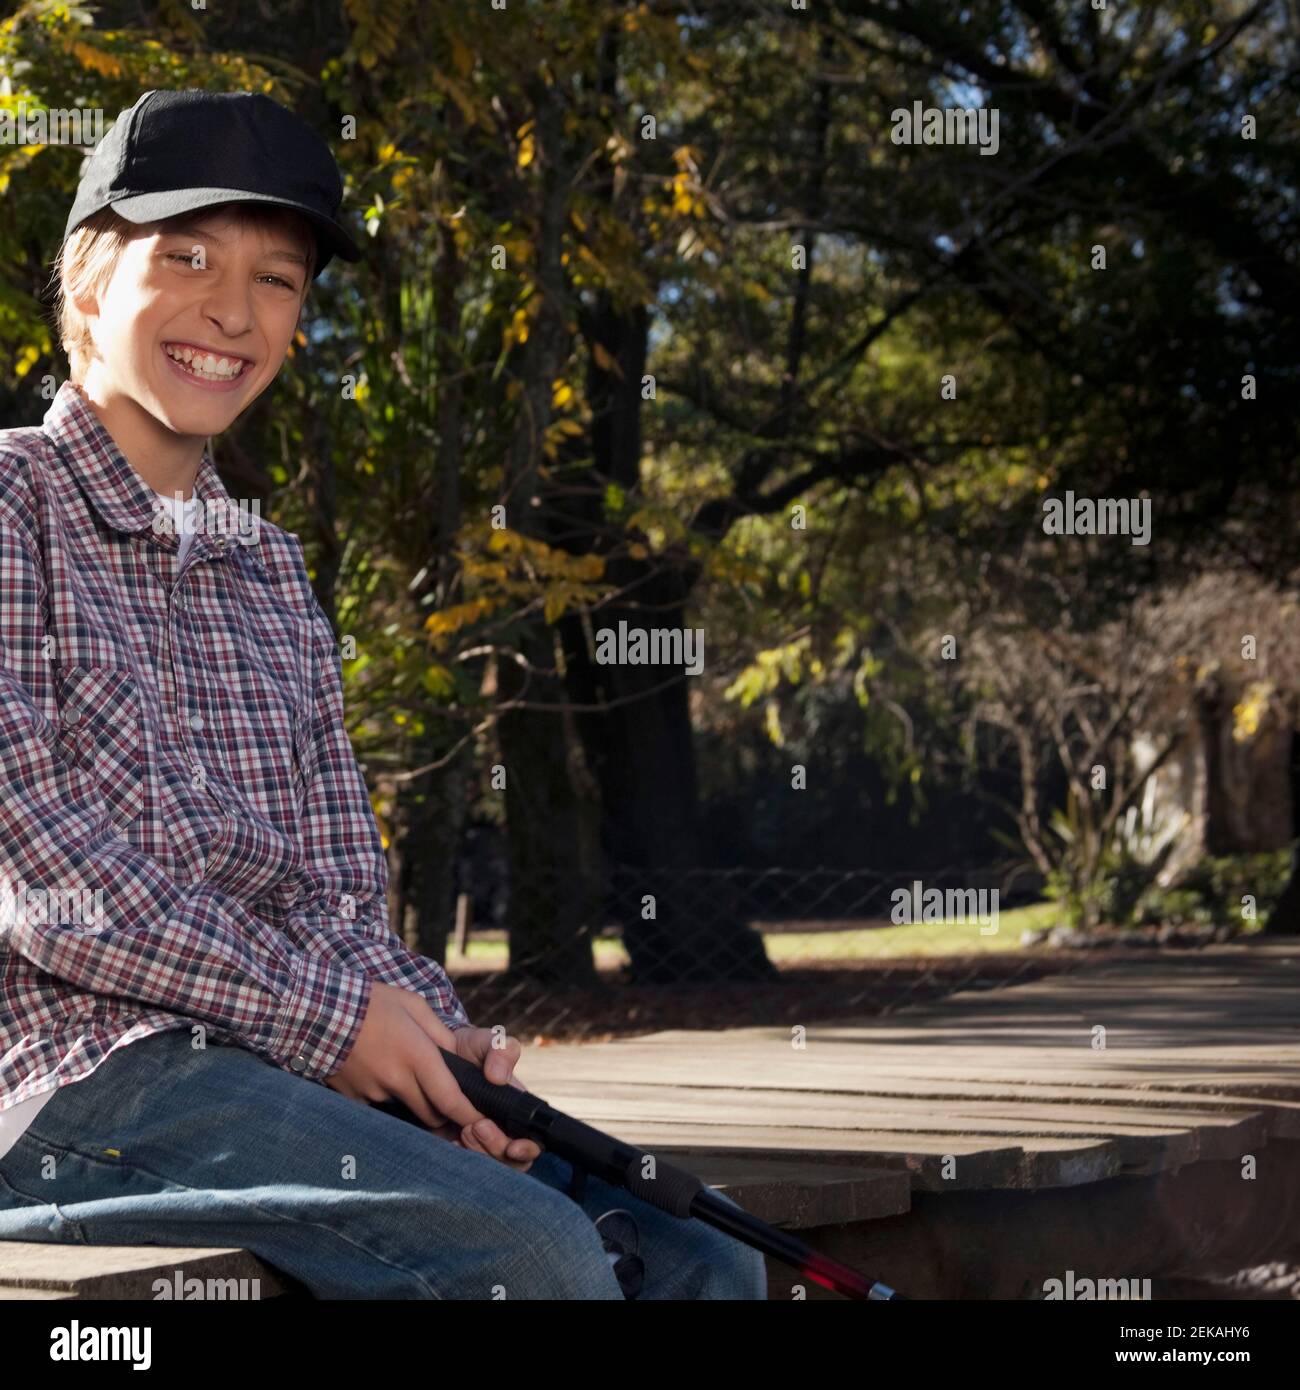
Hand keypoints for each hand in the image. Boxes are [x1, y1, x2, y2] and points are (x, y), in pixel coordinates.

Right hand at [324, 983, 539, 1172]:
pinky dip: (386, 1096)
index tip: (482, 1121)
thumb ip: (439, 1034)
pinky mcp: (354, 1100)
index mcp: (416, 1055)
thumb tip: (456, 1056)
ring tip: (401, 1071)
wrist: (319, 1010)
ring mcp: (373, 1093)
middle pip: (432, 1114)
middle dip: (443, 1111)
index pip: (450, 1099)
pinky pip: (381, 1106)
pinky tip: (378, 1072)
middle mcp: (396, 1080)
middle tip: (446, 1097)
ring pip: (406, 1110)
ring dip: (413, 1100)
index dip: (469, 1115)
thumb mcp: (414, 1006)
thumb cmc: (372, 1002)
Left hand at [448, 1026, 542, 1173]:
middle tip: (476, 1125)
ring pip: (489, 1166)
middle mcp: (502, 1128)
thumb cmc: (471, 1048)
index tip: (513, 1147)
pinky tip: (451, 1139)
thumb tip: (498, 1077)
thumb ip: (501, 1051)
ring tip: (463, 1128)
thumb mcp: (488, 1041)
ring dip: (477, 1151)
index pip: (533, 1142)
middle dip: (496, 1147)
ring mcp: (479, 1139)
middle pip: (512, 1160)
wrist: (440, 1054)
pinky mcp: (455, 1143)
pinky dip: (458, 1156)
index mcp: (517, 1109)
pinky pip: (462, 1164)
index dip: (527, 1150)